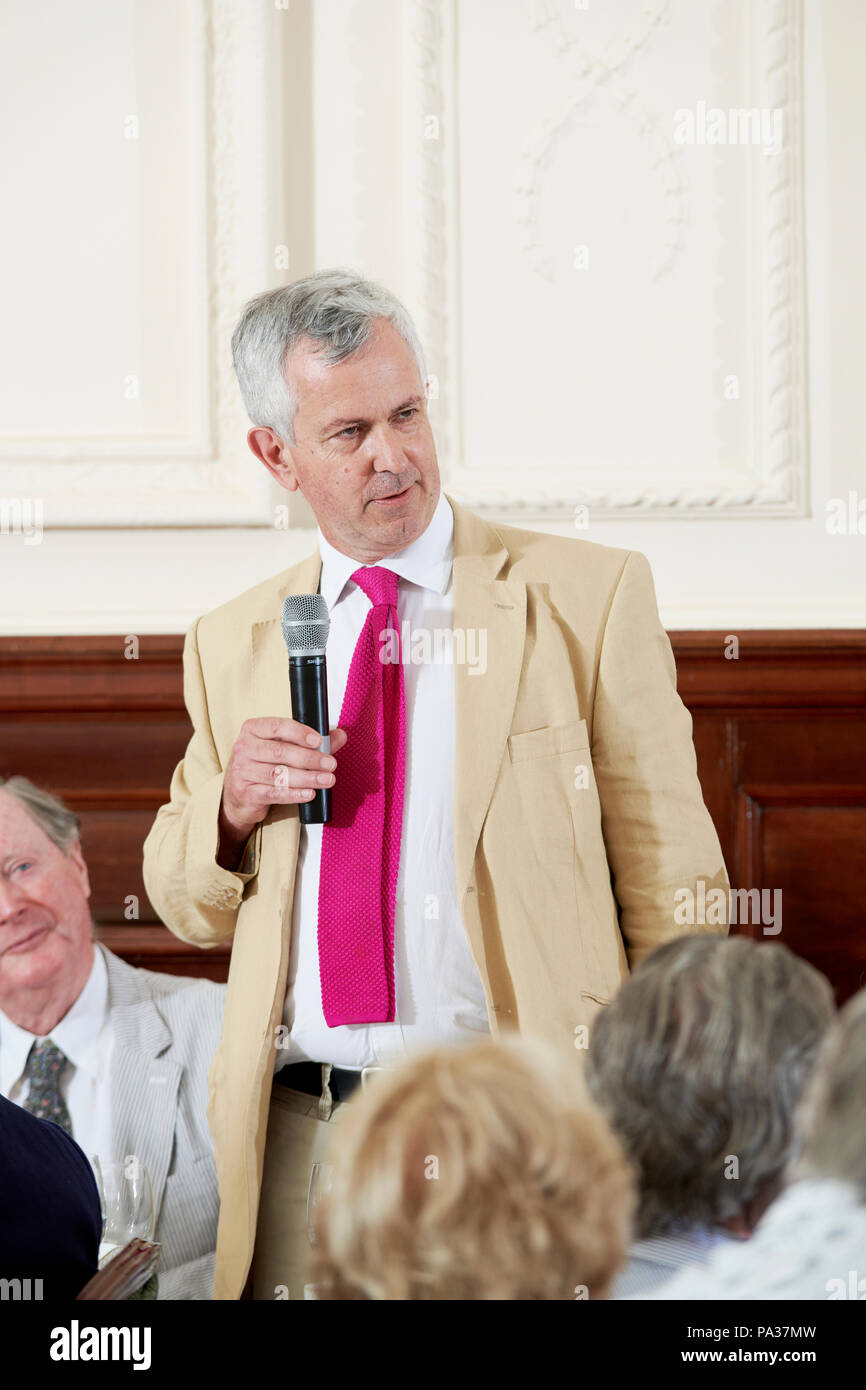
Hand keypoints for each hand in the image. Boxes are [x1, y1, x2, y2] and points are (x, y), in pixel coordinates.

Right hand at [217, 718, 346, 868]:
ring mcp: (242, 771)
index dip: (300, 733)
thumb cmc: (265, 764)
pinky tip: (310, 793)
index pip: (278, 726)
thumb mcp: (284, 747)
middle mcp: (244, 748)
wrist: (239, 795)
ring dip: (307, 778)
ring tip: (327, 780)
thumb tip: (340, 735)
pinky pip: (274, 793)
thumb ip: (312, 742)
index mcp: (253, 729)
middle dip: (310, 758)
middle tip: (330, 764)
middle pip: (281, 752)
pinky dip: (294, 794)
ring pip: (279, 774)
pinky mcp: (246, 792)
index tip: (319, 740)